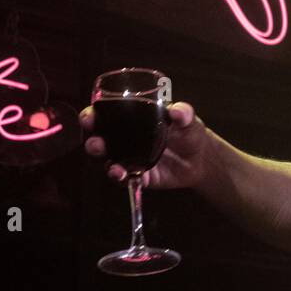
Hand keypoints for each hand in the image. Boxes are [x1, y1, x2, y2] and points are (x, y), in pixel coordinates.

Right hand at [80, 101, 213, 189]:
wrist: (200, 159)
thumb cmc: (188, 133)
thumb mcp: (188, 120)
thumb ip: (183, 114)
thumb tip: (177, 111)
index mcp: (132, 120)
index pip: (105, 116)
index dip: (93, 116)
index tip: (89, 117)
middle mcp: (125, 139)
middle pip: (101, 140)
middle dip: (93, 142)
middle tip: (96, 144)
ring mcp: (131, 158)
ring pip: (110, 161)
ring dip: (107, 164)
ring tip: (114, 168)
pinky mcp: (139, 175)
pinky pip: (126, 178)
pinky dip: (123, 178)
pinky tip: (125, 177)